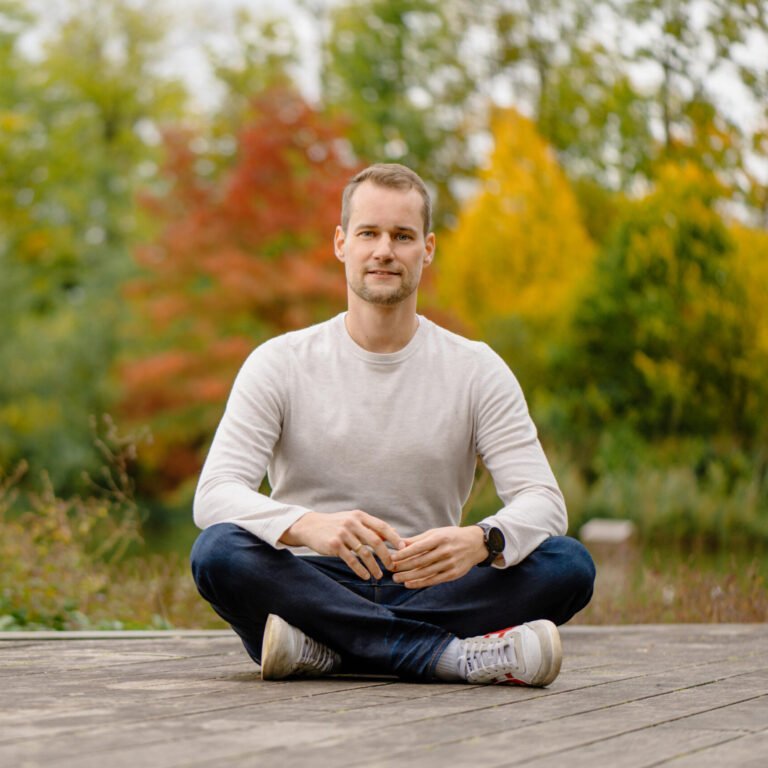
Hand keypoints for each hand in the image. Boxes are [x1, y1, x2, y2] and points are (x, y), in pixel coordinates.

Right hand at [280, 510, 404, 579]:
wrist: (310, 526)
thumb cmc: (336, 524)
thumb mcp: (353, 520)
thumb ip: (371, 527)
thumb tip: (394, 533)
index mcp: (359, 516)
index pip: (382, 526)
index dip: (394, 538)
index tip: (403, 549)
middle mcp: (352, 523)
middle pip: (376, 541)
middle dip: (386, 556)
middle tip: (392, 566)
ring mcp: (343, 534)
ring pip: (364, 553)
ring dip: (374, 566)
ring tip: (379, 575)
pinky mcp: (334, 545)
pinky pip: (351, 560)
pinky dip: (360, 570)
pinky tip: (365, 576)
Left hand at [390, 526, 486, 587]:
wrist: (475, 544)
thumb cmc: (451, 536)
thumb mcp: (436, 533)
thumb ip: (417, 540)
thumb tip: (398, 543)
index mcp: (440, 538)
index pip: (418, 547)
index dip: (404, 553)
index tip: (392, 557)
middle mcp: (445, 551)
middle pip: (420, 561)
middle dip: (403, 566)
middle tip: (390, 569)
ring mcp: (450, 564)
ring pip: (425, 572)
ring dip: (409, 576)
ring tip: (396, 578)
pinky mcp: (453, 574)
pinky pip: (433, 580)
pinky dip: (420, 583)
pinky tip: (409, 584)